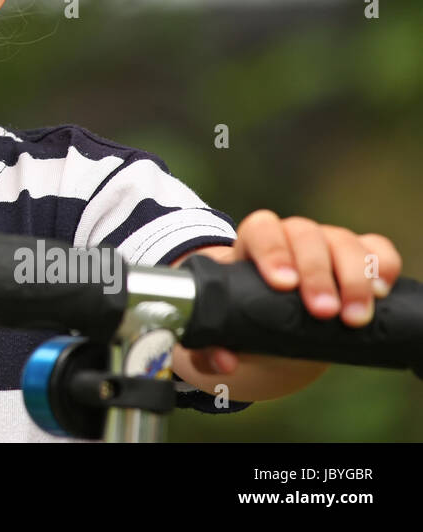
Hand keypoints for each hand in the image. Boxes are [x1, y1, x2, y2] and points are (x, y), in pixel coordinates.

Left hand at [178, 210, 403, 378]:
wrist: (271, 321)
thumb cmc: (242, 318)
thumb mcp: (220, 329)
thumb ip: (209, 347)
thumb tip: (224, 361)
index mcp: (251, 247)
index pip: (260, 229)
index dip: (271, 251)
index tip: (282, 285)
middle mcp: (290, 238)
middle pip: (304, 234)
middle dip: (316, 273)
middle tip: (323, 312)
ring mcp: (326, 245)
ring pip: (342, 240)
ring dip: (353, 278)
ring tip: (355, 318)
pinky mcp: (356, 260)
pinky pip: (376, 249)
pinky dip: (382, 264)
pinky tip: (381, 291)